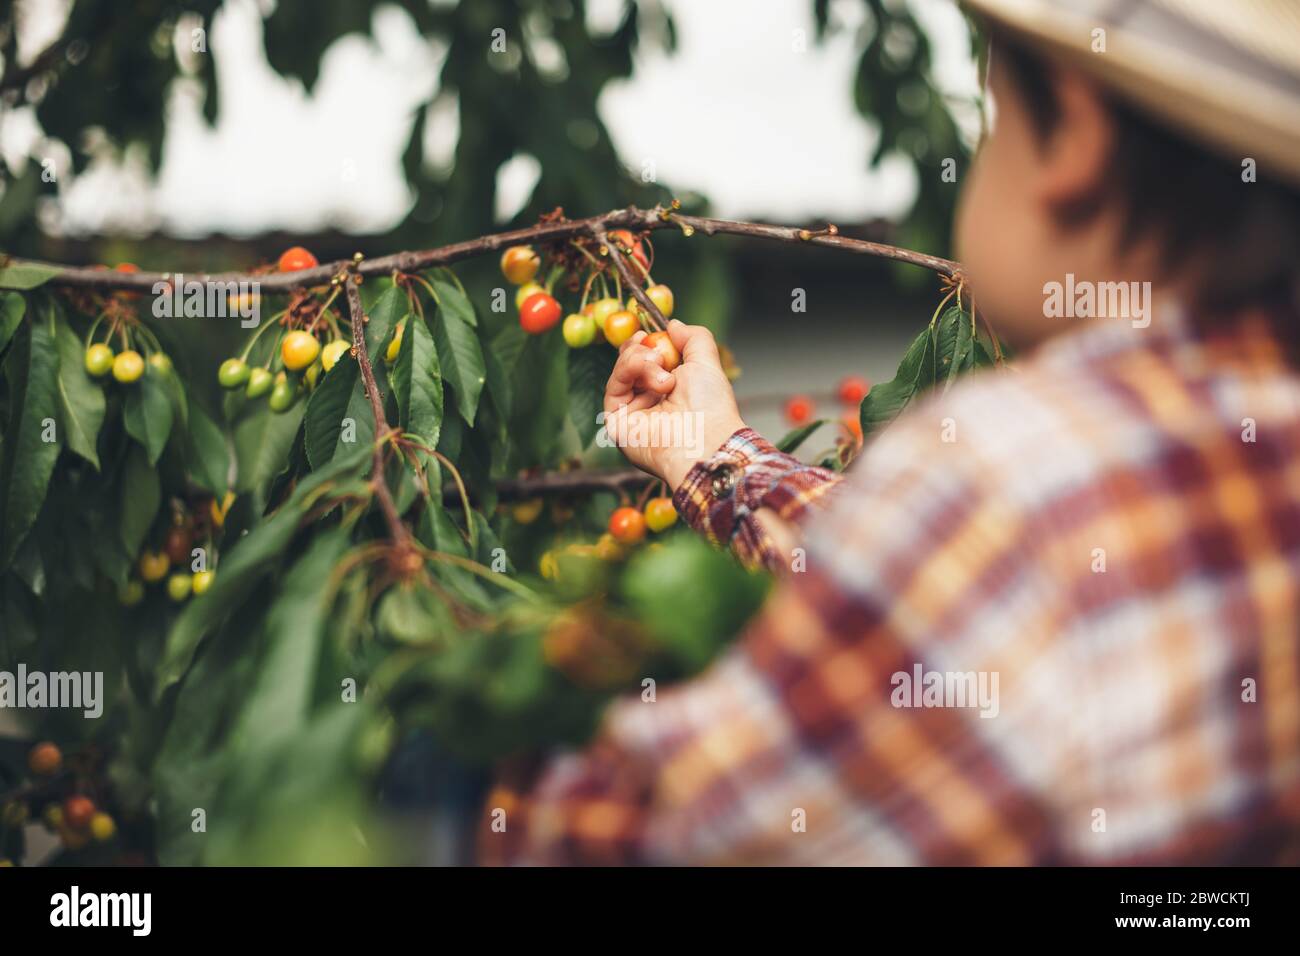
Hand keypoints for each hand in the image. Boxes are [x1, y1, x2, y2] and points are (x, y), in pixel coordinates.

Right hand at [603, 320, 745, 488]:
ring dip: (640, 360)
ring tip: (663, 371)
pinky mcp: (617, 421)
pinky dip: (630, 369)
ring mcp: (632, 413)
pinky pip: (613, 385)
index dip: (646, 344)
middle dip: (639, 348)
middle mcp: (649, 403)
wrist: (705, 437)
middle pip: (629, 364)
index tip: (649, 332)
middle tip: (654, 347)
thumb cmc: (711, 406)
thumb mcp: (706, 361)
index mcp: (671, 392)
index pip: (648, 361)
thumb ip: (693, 337)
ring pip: (621, 371)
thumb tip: (672, 325)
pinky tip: (652, 373)